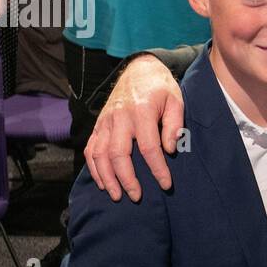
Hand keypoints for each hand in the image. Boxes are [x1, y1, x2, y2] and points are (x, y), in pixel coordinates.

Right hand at [85, 54, 184, 201]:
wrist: (138, 70)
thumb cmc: (161, 88)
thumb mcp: (176, 100)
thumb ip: (174, 124)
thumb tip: (170, 149)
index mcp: (141, 111)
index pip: (149, 147)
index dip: (157, 169)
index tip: (166, 185)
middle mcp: (119, 118)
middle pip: (118, 154)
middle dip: (127, 179)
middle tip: (137, 197)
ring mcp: (105, 121)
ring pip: (100, 154)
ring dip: (107, 178)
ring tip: (118, 196)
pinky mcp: (98, 124)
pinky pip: (90, 149)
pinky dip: (94, 168)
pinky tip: (103, 183)